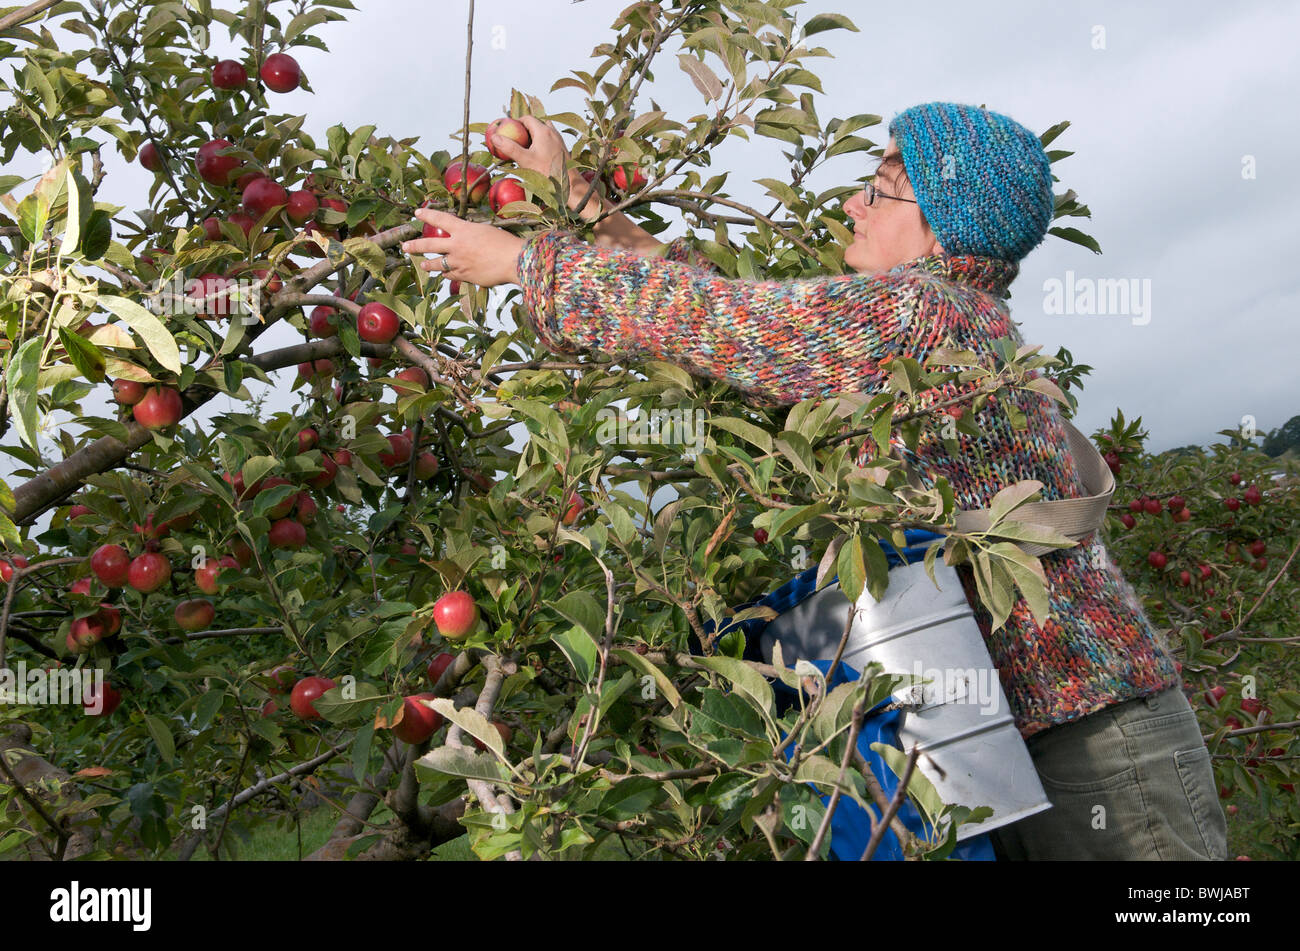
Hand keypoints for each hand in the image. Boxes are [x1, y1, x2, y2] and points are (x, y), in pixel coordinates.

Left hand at [402, 208, 525, 287]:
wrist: (514, 261)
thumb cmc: (506, 244)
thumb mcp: (486, 231)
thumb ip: (471, 234)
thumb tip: (464, 238)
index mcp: (464, 230)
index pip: (440, 218)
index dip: (427, 215)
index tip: (417, 213)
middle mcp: (457, 245)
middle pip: (429, 244)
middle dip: (415, 245)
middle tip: (405, 246)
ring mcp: (459, 262)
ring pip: (437, 264)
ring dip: (428, 264)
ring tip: (423, 264)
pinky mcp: (464, 276)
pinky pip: (450, 275)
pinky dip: (447, 274)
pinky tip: (445, 274)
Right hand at [489, 116, 570, 180]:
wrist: (568, 184)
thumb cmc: (547, 172)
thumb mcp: (525, 160)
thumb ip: (509, 148)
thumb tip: (494, 138)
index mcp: (543, 131)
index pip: (527, 118)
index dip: (516, 122)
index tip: (509, 130)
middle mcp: (553, 132)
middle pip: (536, 123)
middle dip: (524, 129)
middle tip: (515, 138)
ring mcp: (559, 140)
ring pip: (544, 131)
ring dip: (534, 135)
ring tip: (525, 146)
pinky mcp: (562, 149)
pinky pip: (550, 140)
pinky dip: (541, 142)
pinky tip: (537, 155)